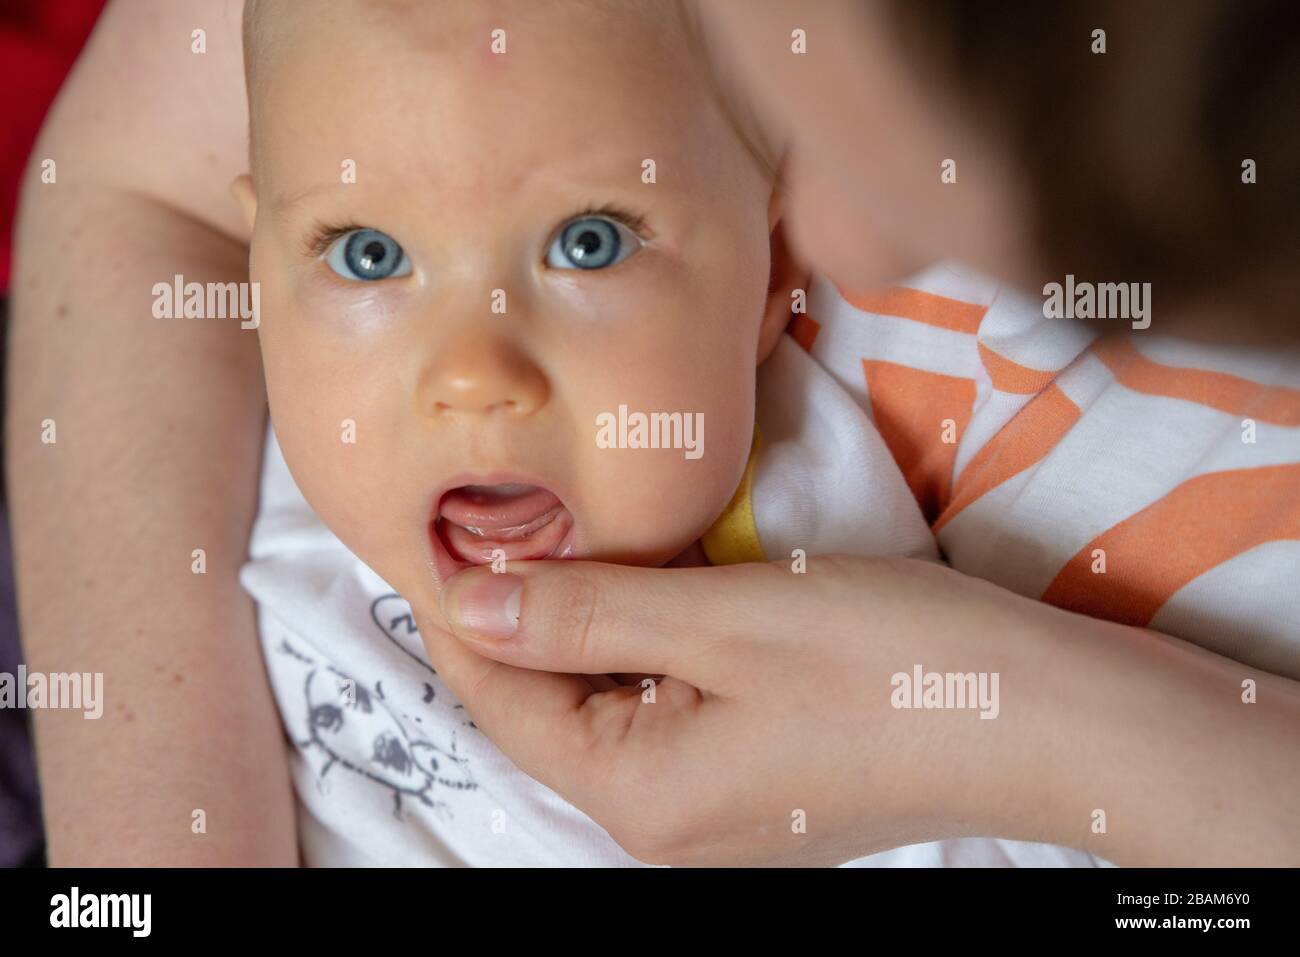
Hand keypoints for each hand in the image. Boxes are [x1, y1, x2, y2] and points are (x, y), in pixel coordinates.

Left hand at [416, 555, 1088, 864]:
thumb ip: (582, 615)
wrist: (1042, 715)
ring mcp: (712, 814)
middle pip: (548, 707)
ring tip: (577, 539)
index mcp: (634, 797)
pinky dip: (647, 650)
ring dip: (588, 625)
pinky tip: (659, 594)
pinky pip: (663, 714)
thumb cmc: (886, 661)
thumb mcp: (718, 618)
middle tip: (514, 513)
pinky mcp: (755, 786)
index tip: (444, 523)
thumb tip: (466, 604)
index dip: (463, 606)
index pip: (500, 694)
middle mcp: (661, 826)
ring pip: (606, 706)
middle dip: (526, 612)